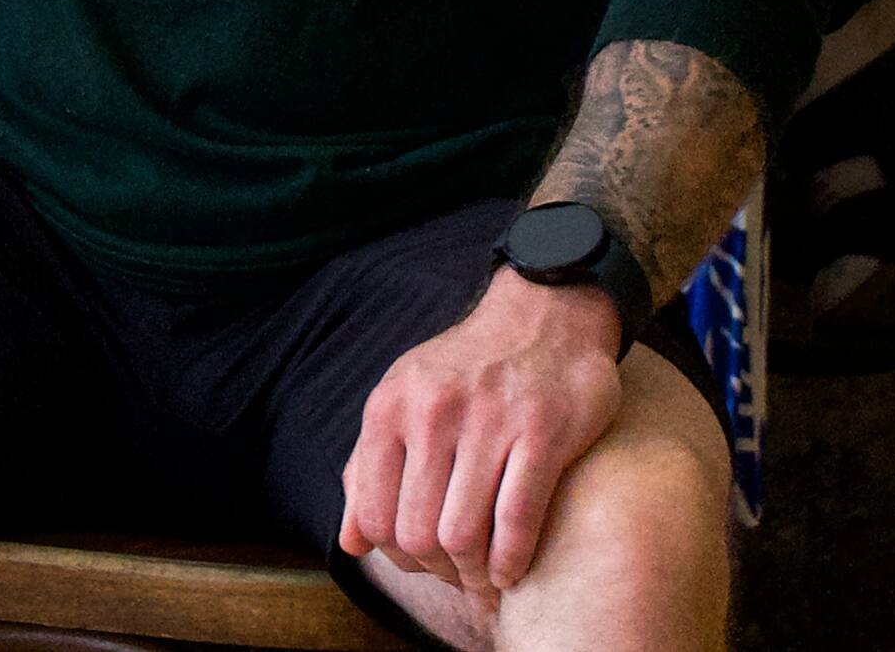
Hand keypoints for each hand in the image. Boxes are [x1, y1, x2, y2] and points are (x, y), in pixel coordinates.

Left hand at [339, 270, 628, 610]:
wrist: (542, 316)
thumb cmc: (466, 373)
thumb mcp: (403, 404)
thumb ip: (370, 470)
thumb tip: (352, 543)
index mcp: (388, 408)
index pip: (375, 516)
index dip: (397, 557)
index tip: (423, 565)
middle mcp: (431, 412)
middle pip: (419, 533)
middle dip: (439, 571)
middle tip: (459, 577)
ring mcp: (488, 421)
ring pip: (464, 535)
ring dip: (475, 575)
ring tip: (485, 579)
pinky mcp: (541, 433)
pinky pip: (516, 522)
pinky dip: (511, 563)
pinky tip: (512, 570)